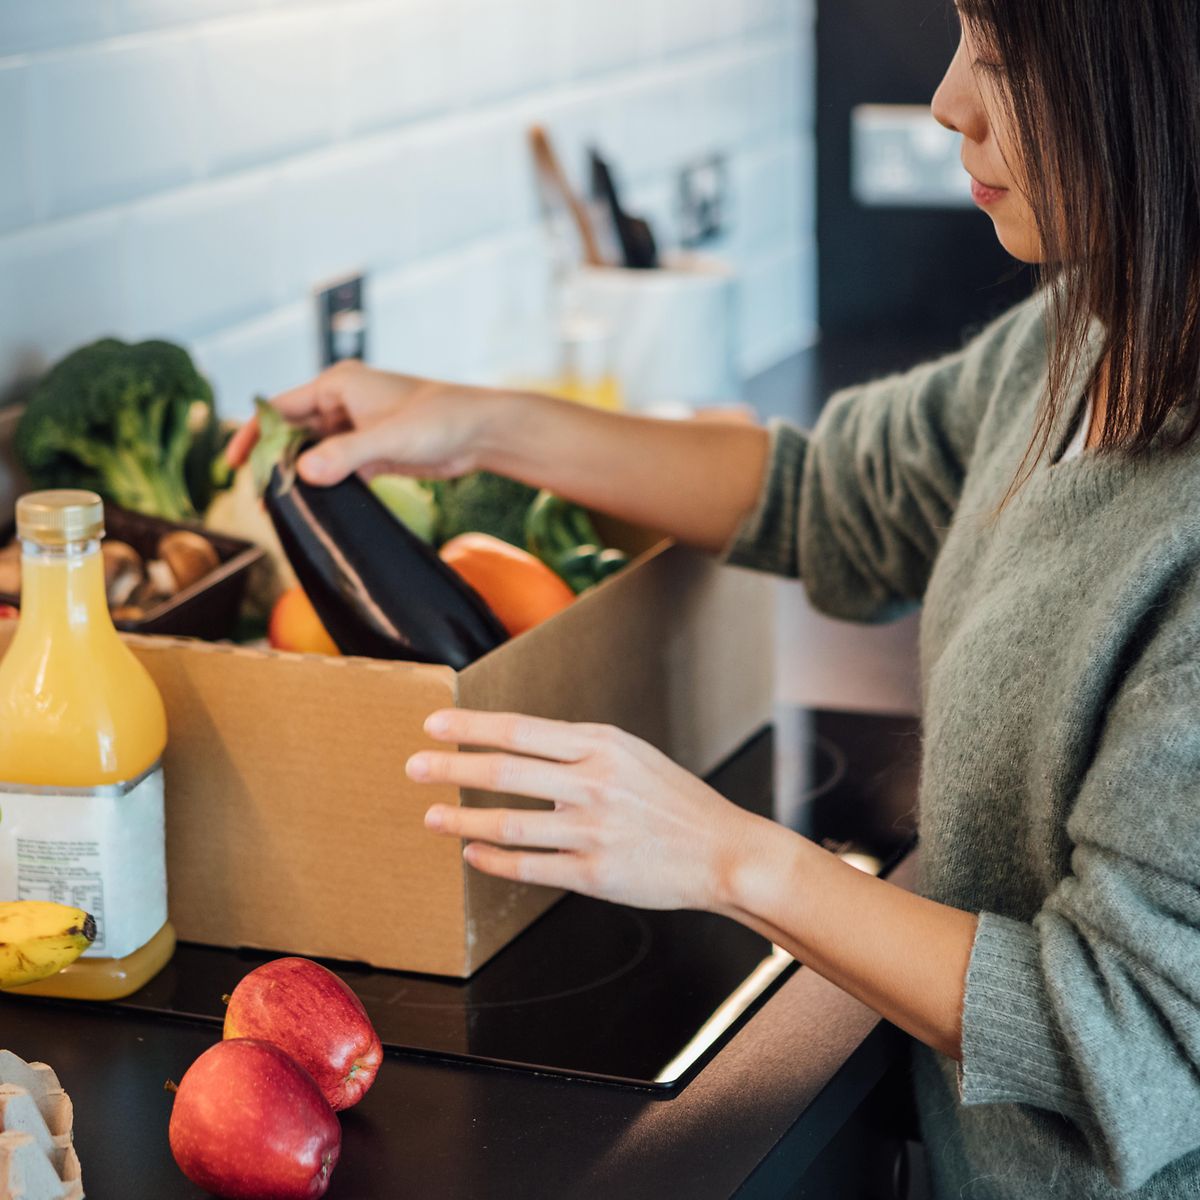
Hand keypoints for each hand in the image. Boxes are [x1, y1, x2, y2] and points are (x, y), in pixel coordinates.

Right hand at [224, 360, 515, 485]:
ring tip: (281, 507)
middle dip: (275, 460)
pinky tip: (315, 507)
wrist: (481, 432)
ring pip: (315, 451)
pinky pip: (338, 467)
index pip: (281, 408)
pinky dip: (325, 484)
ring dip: (300, 475)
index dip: (254, 435)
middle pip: (294, 431)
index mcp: (338, 384)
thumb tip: (302, 473)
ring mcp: (358, 426)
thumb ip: (346, 455)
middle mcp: (343, 401)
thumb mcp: (389, 438)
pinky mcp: (373, 450)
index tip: (234, 465)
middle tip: (259, 496)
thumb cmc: (439, 421)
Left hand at [409, 709, 769, 911]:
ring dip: (462, 819)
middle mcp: (595, 784)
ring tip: (432, 815)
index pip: (521, 730)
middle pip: (506, 771)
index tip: (434, 725)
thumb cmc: (674, 800)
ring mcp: (593, 831)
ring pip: (509, 824)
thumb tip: (518, 749)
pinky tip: (472, 852)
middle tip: (413, 766)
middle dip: (452, 767)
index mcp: (602, 746)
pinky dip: (493, 859)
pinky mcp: (594, 875)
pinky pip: (529, 867)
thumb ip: (578, 750)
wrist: (724, 851)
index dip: (472, 726)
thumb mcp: (630, 755)